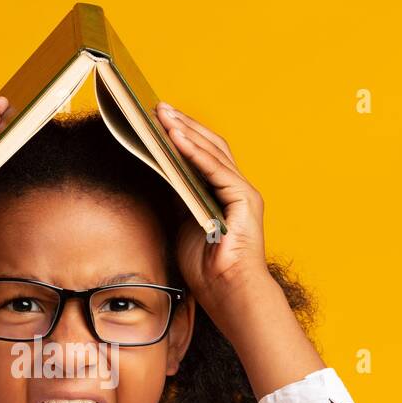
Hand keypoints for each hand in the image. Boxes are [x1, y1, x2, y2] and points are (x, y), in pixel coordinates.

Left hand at [155, 102, 269, 318]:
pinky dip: (197, 154)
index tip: (156, 120)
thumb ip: (176, 198)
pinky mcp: (245, 200)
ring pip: (213, 152)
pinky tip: (178, 140)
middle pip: (209, 146)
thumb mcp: (181, 224)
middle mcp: (235, 188)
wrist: (228, 293)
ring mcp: (242, 193)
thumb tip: (157, 172)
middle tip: (157, 108)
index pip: (202, 154)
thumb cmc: (207, 268)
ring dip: (186, 132)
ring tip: (163, 117)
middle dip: (182, 125)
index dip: (181, 135)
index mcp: (221, 193)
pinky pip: (217, 170)